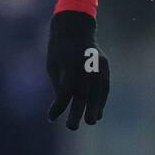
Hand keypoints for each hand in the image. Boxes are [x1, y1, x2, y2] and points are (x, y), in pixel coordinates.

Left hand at [47, 10, 109, 129]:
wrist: (75, 27)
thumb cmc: (59, 49)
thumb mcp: (53, 65)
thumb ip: (59, 85)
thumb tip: (62, 105)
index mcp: (69, 63)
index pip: (65, 89)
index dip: (59, 105)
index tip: (50, 117)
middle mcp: (85, 64)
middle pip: (83, 92)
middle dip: (77, 111)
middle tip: (71, 127)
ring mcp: (97, 64)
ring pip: (97, 91)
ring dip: (95, 108)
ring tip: (91, 121)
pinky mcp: (104, 65)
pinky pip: (104, 85)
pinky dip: (102, 99)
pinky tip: (98, 112)